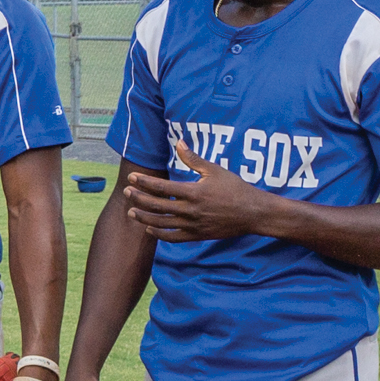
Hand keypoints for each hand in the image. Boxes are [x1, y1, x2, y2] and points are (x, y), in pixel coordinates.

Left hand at [123, 143, 277, 244]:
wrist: (253, 213)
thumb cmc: (235, 188)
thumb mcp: (215, 170)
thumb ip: (193, 159)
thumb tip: (179, 143)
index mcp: (194, 192)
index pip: (161, 187)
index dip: (143, 182)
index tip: (131, 178)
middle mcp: (191, 210)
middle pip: (157, 206)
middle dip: (138, 198)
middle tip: (126, 192)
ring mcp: (193, 225)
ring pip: (161, 223)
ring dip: (143, 218)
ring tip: (131, 211)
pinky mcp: (197, 235)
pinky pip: (173, 237)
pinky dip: (159, 234)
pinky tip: (149, 229)